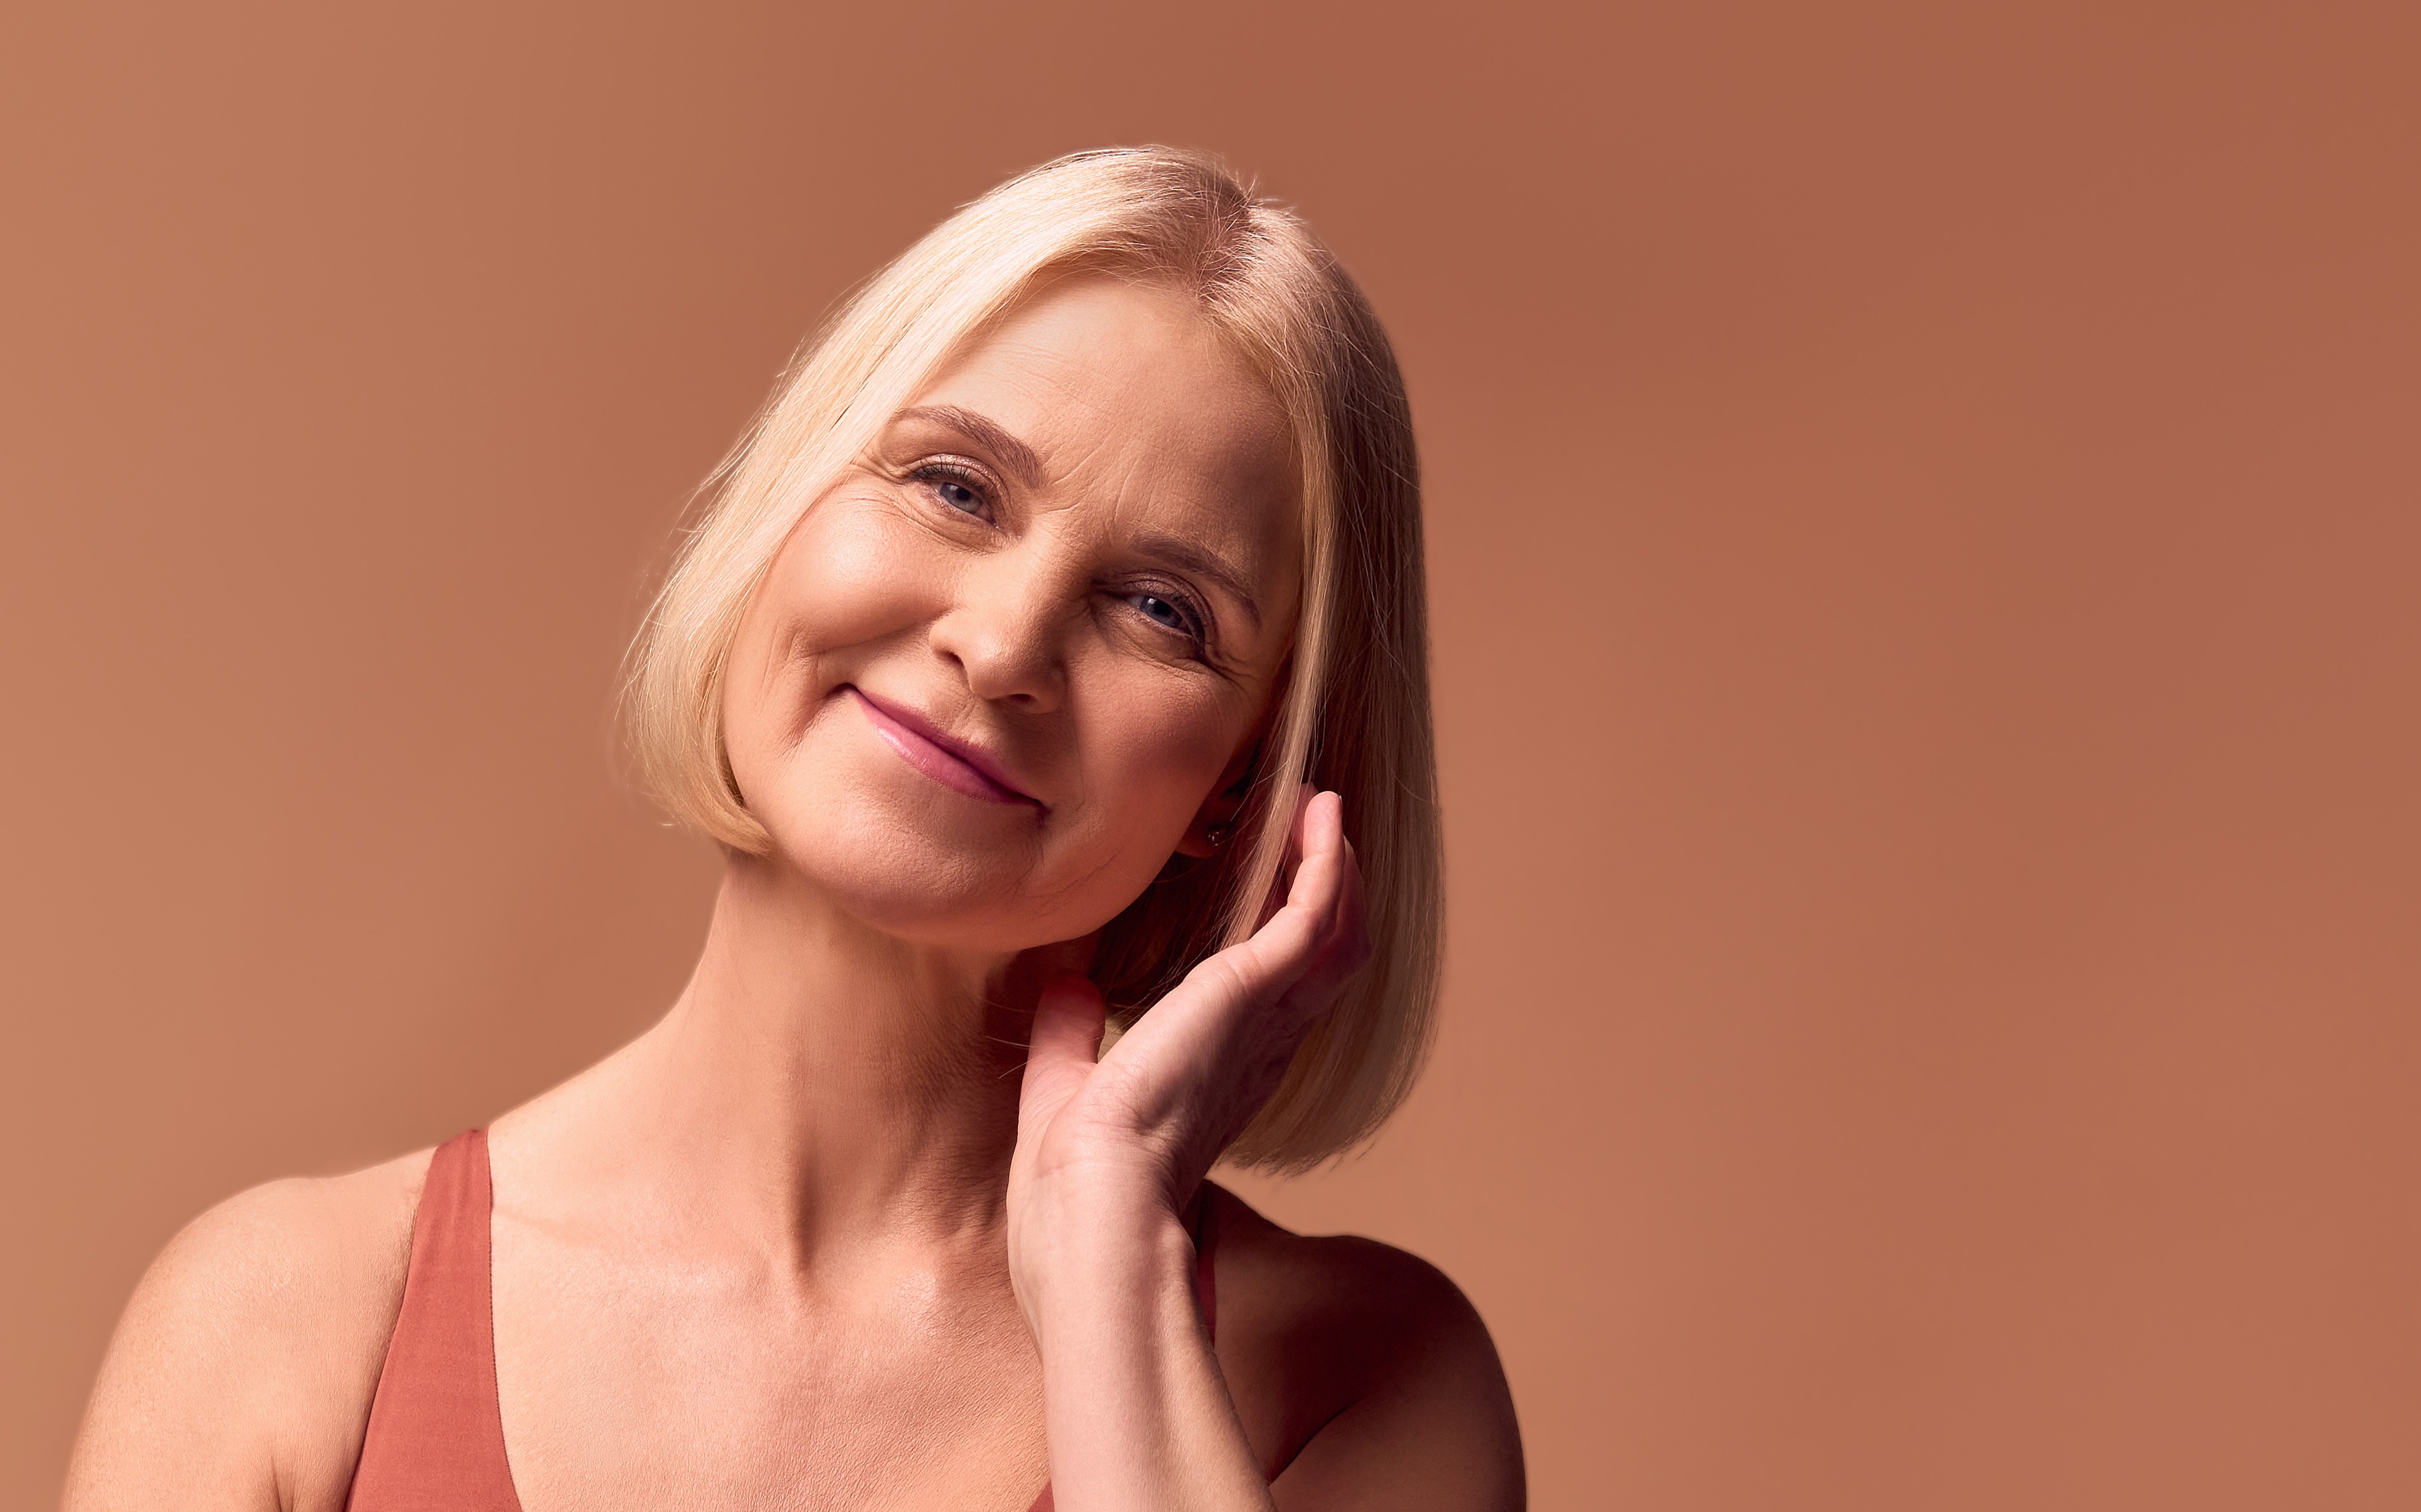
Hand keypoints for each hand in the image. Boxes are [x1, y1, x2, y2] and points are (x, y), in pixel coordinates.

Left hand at [1007, 788, 1371, 1308]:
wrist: (1091, 1226)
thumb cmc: (1072, 1205)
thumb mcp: (1063, 1099)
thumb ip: (1068, 1040)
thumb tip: (1066, 987)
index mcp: (1217, 1082)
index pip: (1270, 1002)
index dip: (1280, 941)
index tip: (1268, 886)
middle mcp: (1257, 1052)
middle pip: (1321, 961)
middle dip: (1323, 892)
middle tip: (1308, 828)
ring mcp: (1262, 1023)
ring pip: (1334, 935)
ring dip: (1332, 867)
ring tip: (1319, 807)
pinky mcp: (1251, 993)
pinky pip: (1313, 916)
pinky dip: (1324, 863)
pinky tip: (1320, 816)